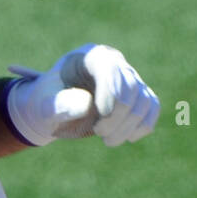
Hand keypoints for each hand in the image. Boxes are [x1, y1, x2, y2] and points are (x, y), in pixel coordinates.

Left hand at [6, 43, 159, 147]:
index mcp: (91, 56)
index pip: (110, 70)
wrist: (53, 111)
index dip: (110, 99)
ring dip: (130, 126)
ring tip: (108, 141)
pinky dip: (144, 124)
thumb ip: (61, 104)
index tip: (98, 125)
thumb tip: (87, 104)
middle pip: (130, 88)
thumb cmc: (47, 104)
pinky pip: (151, 106)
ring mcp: (128, 78)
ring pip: (143, 100)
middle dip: (117, 117)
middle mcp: (113, 62)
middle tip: (100, 135)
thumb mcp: (45, 105)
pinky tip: (129, 137)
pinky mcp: (137, 95)